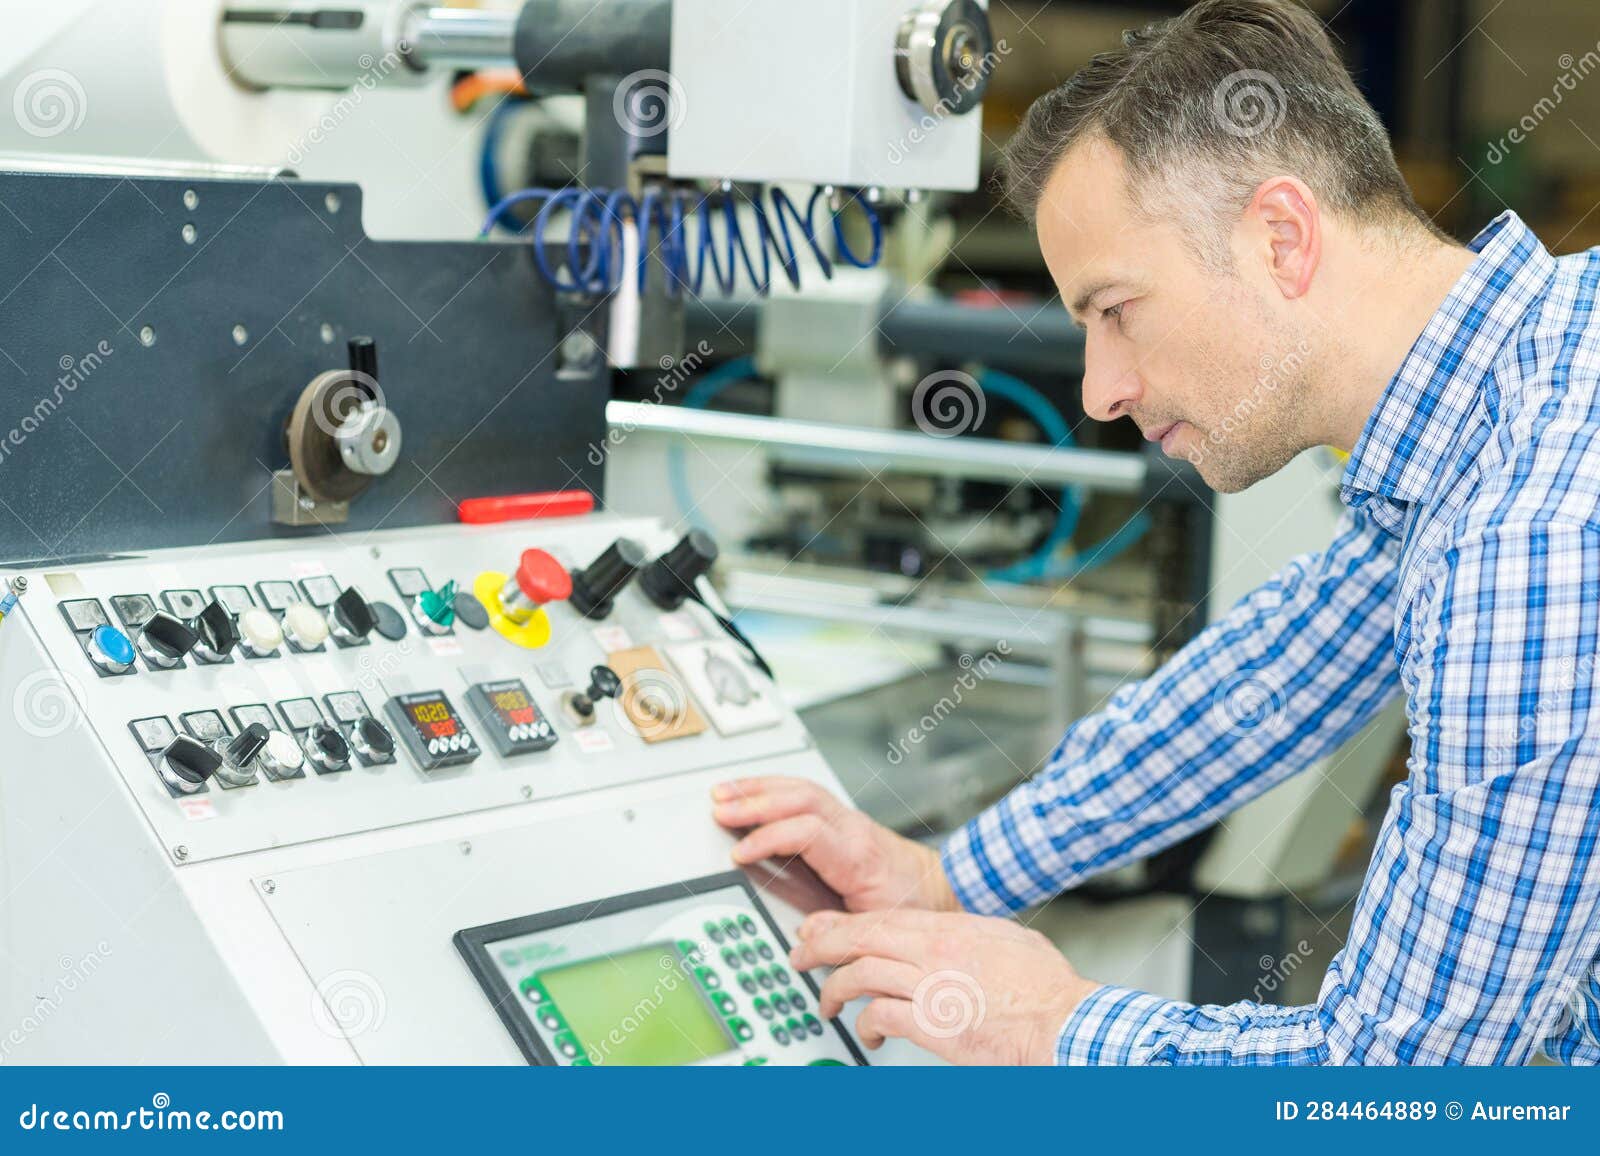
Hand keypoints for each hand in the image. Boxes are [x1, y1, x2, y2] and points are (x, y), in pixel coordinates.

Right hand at [712, 776, 958, 913]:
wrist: (937, 886)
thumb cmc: (911, 904)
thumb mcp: (879, 925)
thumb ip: (840, 928)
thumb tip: (804, 933)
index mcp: (857, 855)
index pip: (806, 831)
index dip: (769, 838)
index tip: (740, 853)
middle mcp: (851, 828)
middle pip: (799, 799)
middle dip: (755, 801)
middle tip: (719, 809)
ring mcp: (847, 818)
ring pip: (800, 789)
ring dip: (759, 788)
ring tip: (723, 793)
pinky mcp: (841, 817)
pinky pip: (802, 792)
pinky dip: (772, 789)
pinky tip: (752, 792)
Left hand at [791, 908, 1100, 1064]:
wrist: (1064, 1023)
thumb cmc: (1046, 989)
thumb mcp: (1008, 940)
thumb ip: (973, 933)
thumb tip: (959, 933)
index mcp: (950, 928)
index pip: (881, 916)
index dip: (843, 922)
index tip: (820, 927)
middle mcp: (934, 950)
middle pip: (860, 936)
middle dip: (822, 944)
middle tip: (801, 954)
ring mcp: (931, 985)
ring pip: (861, 973)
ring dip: (836, 989)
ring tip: (827, 1002)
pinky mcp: (933, 1024)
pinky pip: (881, 1016)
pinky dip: (866, 1024)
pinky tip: (866, 1032)